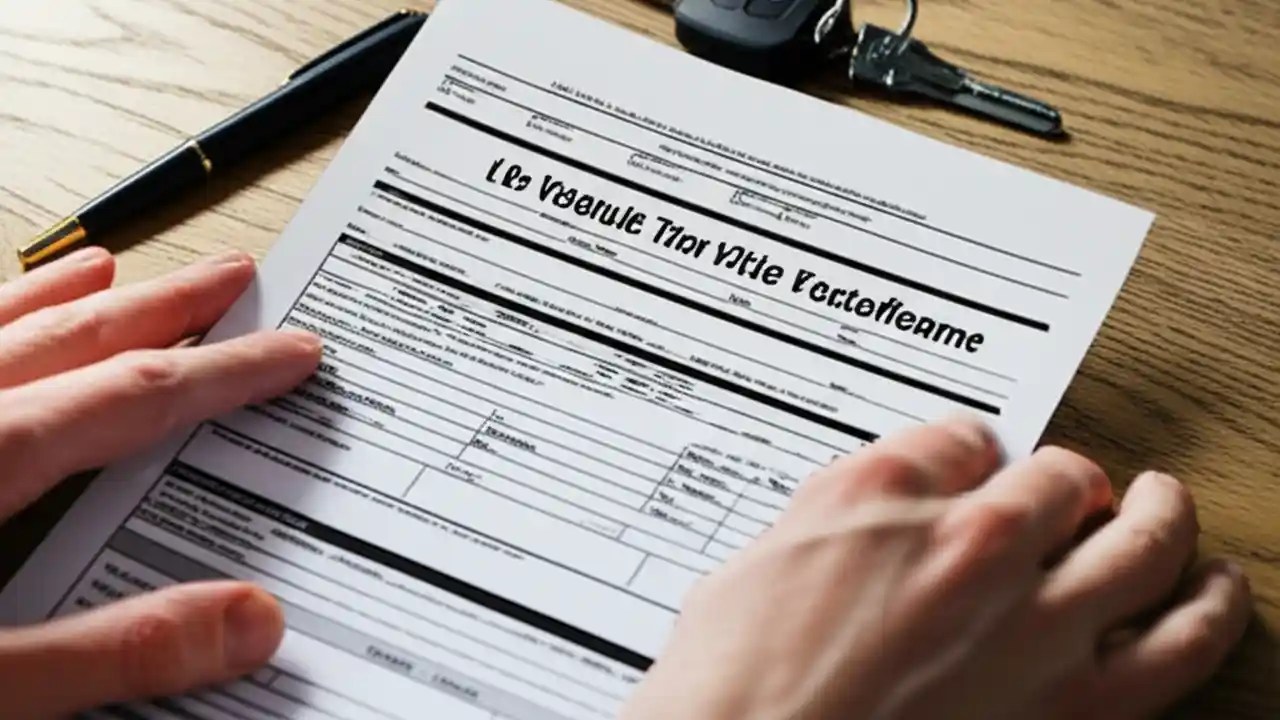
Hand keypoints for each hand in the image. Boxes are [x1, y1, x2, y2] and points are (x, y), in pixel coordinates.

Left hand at [0, 248, 320, 717]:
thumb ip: (114, 653)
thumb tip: (251, 626)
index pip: (133, 398)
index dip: (224, 374)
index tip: (291, 352)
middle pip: (78, 340)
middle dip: (166, 307)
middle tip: (232, 276)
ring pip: (2, 329)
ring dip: (68, 299)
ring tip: (116, 268)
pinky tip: (6, 313)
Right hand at [621, 419, 1251, 719]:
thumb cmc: (733, 689)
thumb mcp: (751, 568)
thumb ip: (831, 525)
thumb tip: (867, 518)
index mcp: (883, 492)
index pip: (963, 436)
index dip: (975, 452)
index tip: (979, 468)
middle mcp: (970, 541)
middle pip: (1061, 475)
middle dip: (1071, 478)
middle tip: (1077, 489)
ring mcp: (1032, 623)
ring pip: (1140, 541)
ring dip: (1163, 515)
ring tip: (1169, 507)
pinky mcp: (1075, 706)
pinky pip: (1180, 645)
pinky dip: (1211, 609)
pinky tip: (1215, 592)